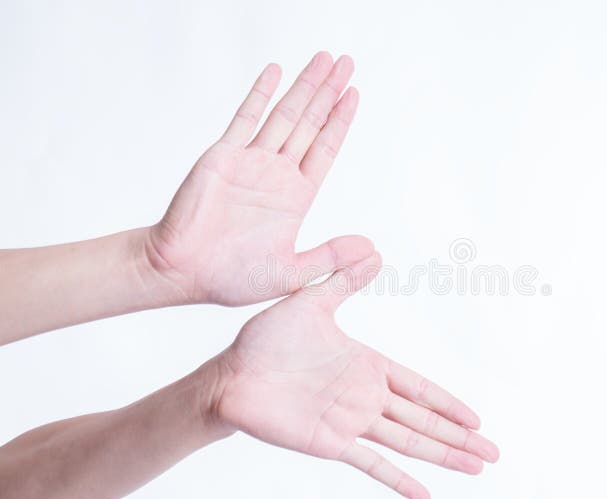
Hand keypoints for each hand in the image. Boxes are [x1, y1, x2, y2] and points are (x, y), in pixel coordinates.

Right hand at [146, 52, 372, 304]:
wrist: (182, 272)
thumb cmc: (232, 278)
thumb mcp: (292, 273)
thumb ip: (330, 257)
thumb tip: (371, 250)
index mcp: (295, 198)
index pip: (325, 149)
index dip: (340, 122)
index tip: (355, 96)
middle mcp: (276, 174)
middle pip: (310, 123)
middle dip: (329, 93)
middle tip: (346, 63)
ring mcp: (251, 162)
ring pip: (285, 115)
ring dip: (304, 86)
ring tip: (324, 60)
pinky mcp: (224, 156)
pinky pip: (246, 118)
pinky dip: (261, 94)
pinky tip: (276, 71)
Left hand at [211, 253, 499, 498]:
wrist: (230, 376)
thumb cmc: (265, 341)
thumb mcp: (310, 303)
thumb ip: (343, 281)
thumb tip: (374, 251)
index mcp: (366, 366)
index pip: (418, 387)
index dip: (448, 402)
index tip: (476, 417)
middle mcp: (365, 397)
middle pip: (424, 419)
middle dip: (459, 436)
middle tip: (492, 451)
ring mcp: (350, 422)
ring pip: (409, 442)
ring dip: (442, 455)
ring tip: (475, 467)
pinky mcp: (331, 442)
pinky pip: (372, 464)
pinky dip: (399, 480)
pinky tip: (424, 495)